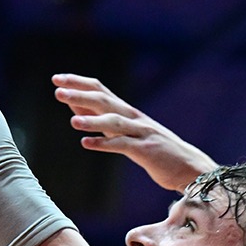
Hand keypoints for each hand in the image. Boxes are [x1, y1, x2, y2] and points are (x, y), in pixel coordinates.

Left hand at [52, 74, 215, 191]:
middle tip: (57, 91)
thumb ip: (101, 119)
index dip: (79, 83)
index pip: (100, 90)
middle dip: (80, 95)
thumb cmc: (153, 150)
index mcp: (127, 112)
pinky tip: (86, 144)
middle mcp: (134, 118)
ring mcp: (141, 133)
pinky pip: (123, 145)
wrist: (188, 166)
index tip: (57, 79)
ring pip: (114, 122)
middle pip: (105, 101)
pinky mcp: (147, 150)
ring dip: (92, 121)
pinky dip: (104, 144)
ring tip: (72, 122)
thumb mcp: (125, 132)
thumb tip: (75, 107)